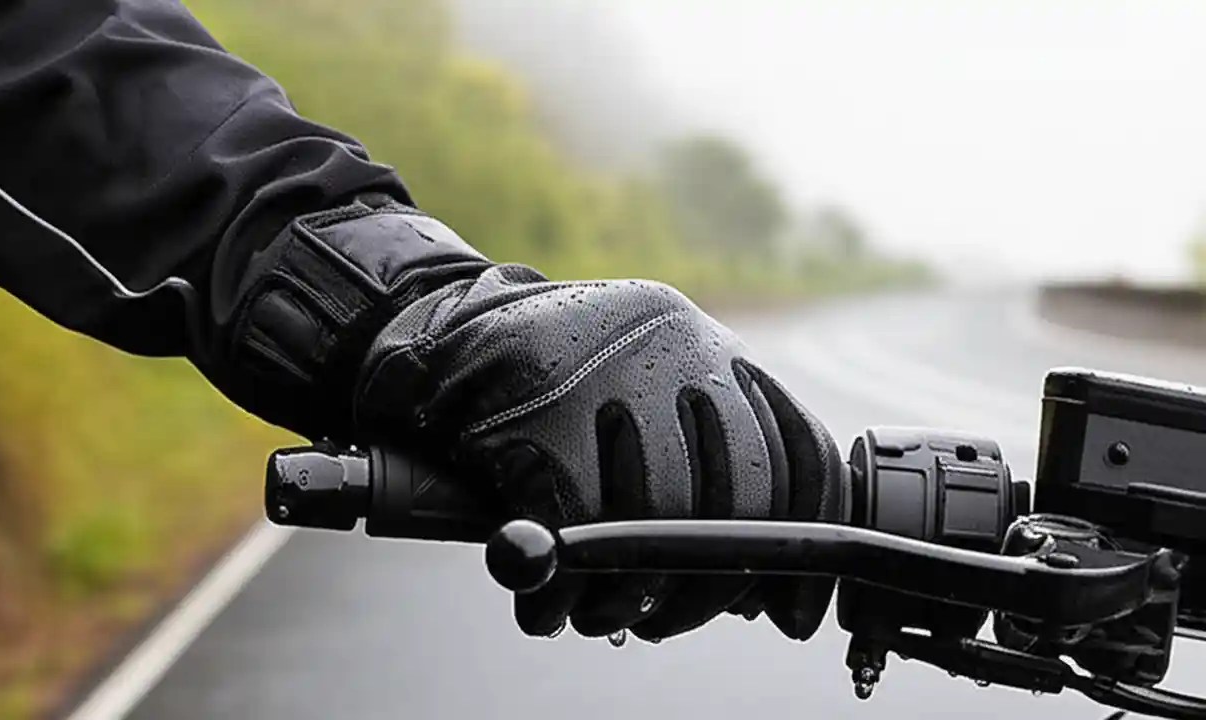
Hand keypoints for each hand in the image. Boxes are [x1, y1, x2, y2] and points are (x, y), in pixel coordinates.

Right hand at [354, 265, 842, 641]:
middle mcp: (674, 346)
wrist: (437, 331)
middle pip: (739, 494)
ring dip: (628, 596)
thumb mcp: (640, 396)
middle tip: (663, 619)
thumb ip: (698, 460)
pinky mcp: (537, 409)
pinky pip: (573, 527)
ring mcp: (606, 372)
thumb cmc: (547, 388)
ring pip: (657, 517)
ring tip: (598, 615)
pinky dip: (564, 589)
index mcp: (710, 348)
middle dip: (706, 584)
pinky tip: (547, 608)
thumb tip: (754, 582)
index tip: (790, 612)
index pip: (797, 450)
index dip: (803, 545)